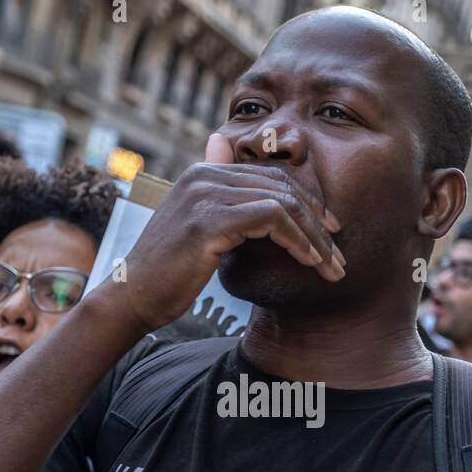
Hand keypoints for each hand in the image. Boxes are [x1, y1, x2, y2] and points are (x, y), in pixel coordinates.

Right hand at [113, 133, 344, 331]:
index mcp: (204, 173)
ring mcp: (205, 195)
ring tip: (331, 267)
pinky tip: (309, 262)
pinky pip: (272, 219)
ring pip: (283, 202)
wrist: (133, 298)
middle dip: (318, 223)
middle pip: (283, 186)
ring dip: (314, 237)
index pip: (272, 177)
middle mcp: (204, 175)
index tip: (330, 234)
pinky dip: (298, 240)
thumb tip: (243, 188)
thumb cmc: (169, 273)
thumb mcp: (201, 233)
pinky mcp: (209, 221)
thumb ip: (227, 209)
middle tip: (338, 257)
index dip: (308, 204)